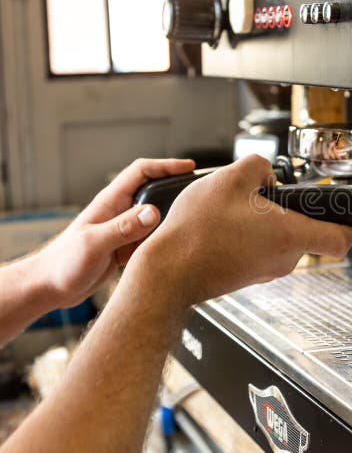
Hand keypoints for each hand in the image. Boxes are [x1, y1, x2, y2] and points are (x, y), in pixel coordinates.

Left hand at [32, 158, 195, 308]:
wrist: (48, 289)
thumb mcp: (94, 244)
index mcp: (110, 202)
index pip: (141, 172)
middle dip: (177, 187)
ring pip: (156, 215)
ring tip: (196, 218)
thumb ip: (123, 228)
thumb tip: (154, 213)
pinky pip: (152, 237)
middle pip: (154, 190)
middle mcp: (119, 212)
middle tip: (200, 191)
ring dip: (173, 215)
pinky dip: (166, 238)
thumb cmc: (62, 264)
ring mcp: (123, 229)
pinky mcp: (125, 247)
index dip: (166, 166)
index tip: (189, 166)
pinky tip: (178, 245)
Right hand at [131, 155, 351, 306]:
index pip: (342, 240)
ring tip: (241, 208)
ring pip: (284, 240)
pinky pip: (263, 249)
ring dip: (271, 221)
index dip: (350, 224)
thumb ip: (258, 166)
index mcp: (289, 235)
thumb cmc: (196, 233)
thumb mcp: (230, 179)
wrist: (167, 272)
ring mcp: (266, 271)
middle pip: (310, 233)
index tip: (345, 211)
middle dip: (296, 210)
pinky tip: (227, 223)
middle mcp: (283, 259)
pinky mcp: (248, 275)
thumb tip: (266, 174)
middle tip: (272, 196)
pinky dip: (253, 234)